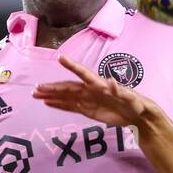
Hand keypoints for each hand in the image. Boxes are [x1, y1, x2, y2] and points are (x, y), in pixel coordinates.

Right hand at [32, 55, 150, 127]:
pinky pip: (69, 107)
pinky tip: (47, 103)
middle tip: (37, 88)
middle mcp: (90, 90)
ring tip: (36, 95)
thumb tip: (111, 81)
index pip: (83, 73)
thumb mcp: (131, 98)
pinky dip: (58, 105)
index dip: (72, 66)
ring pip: (65, 97)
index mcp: (99, 84)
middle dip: (52, 87)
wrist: (136, 115)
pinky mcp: (87, 110)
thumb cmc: (135, 104)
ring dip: (51, 96)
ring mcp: (87, 100)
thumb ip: (120, 91)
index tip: (60, 58)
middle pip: (68, 87)